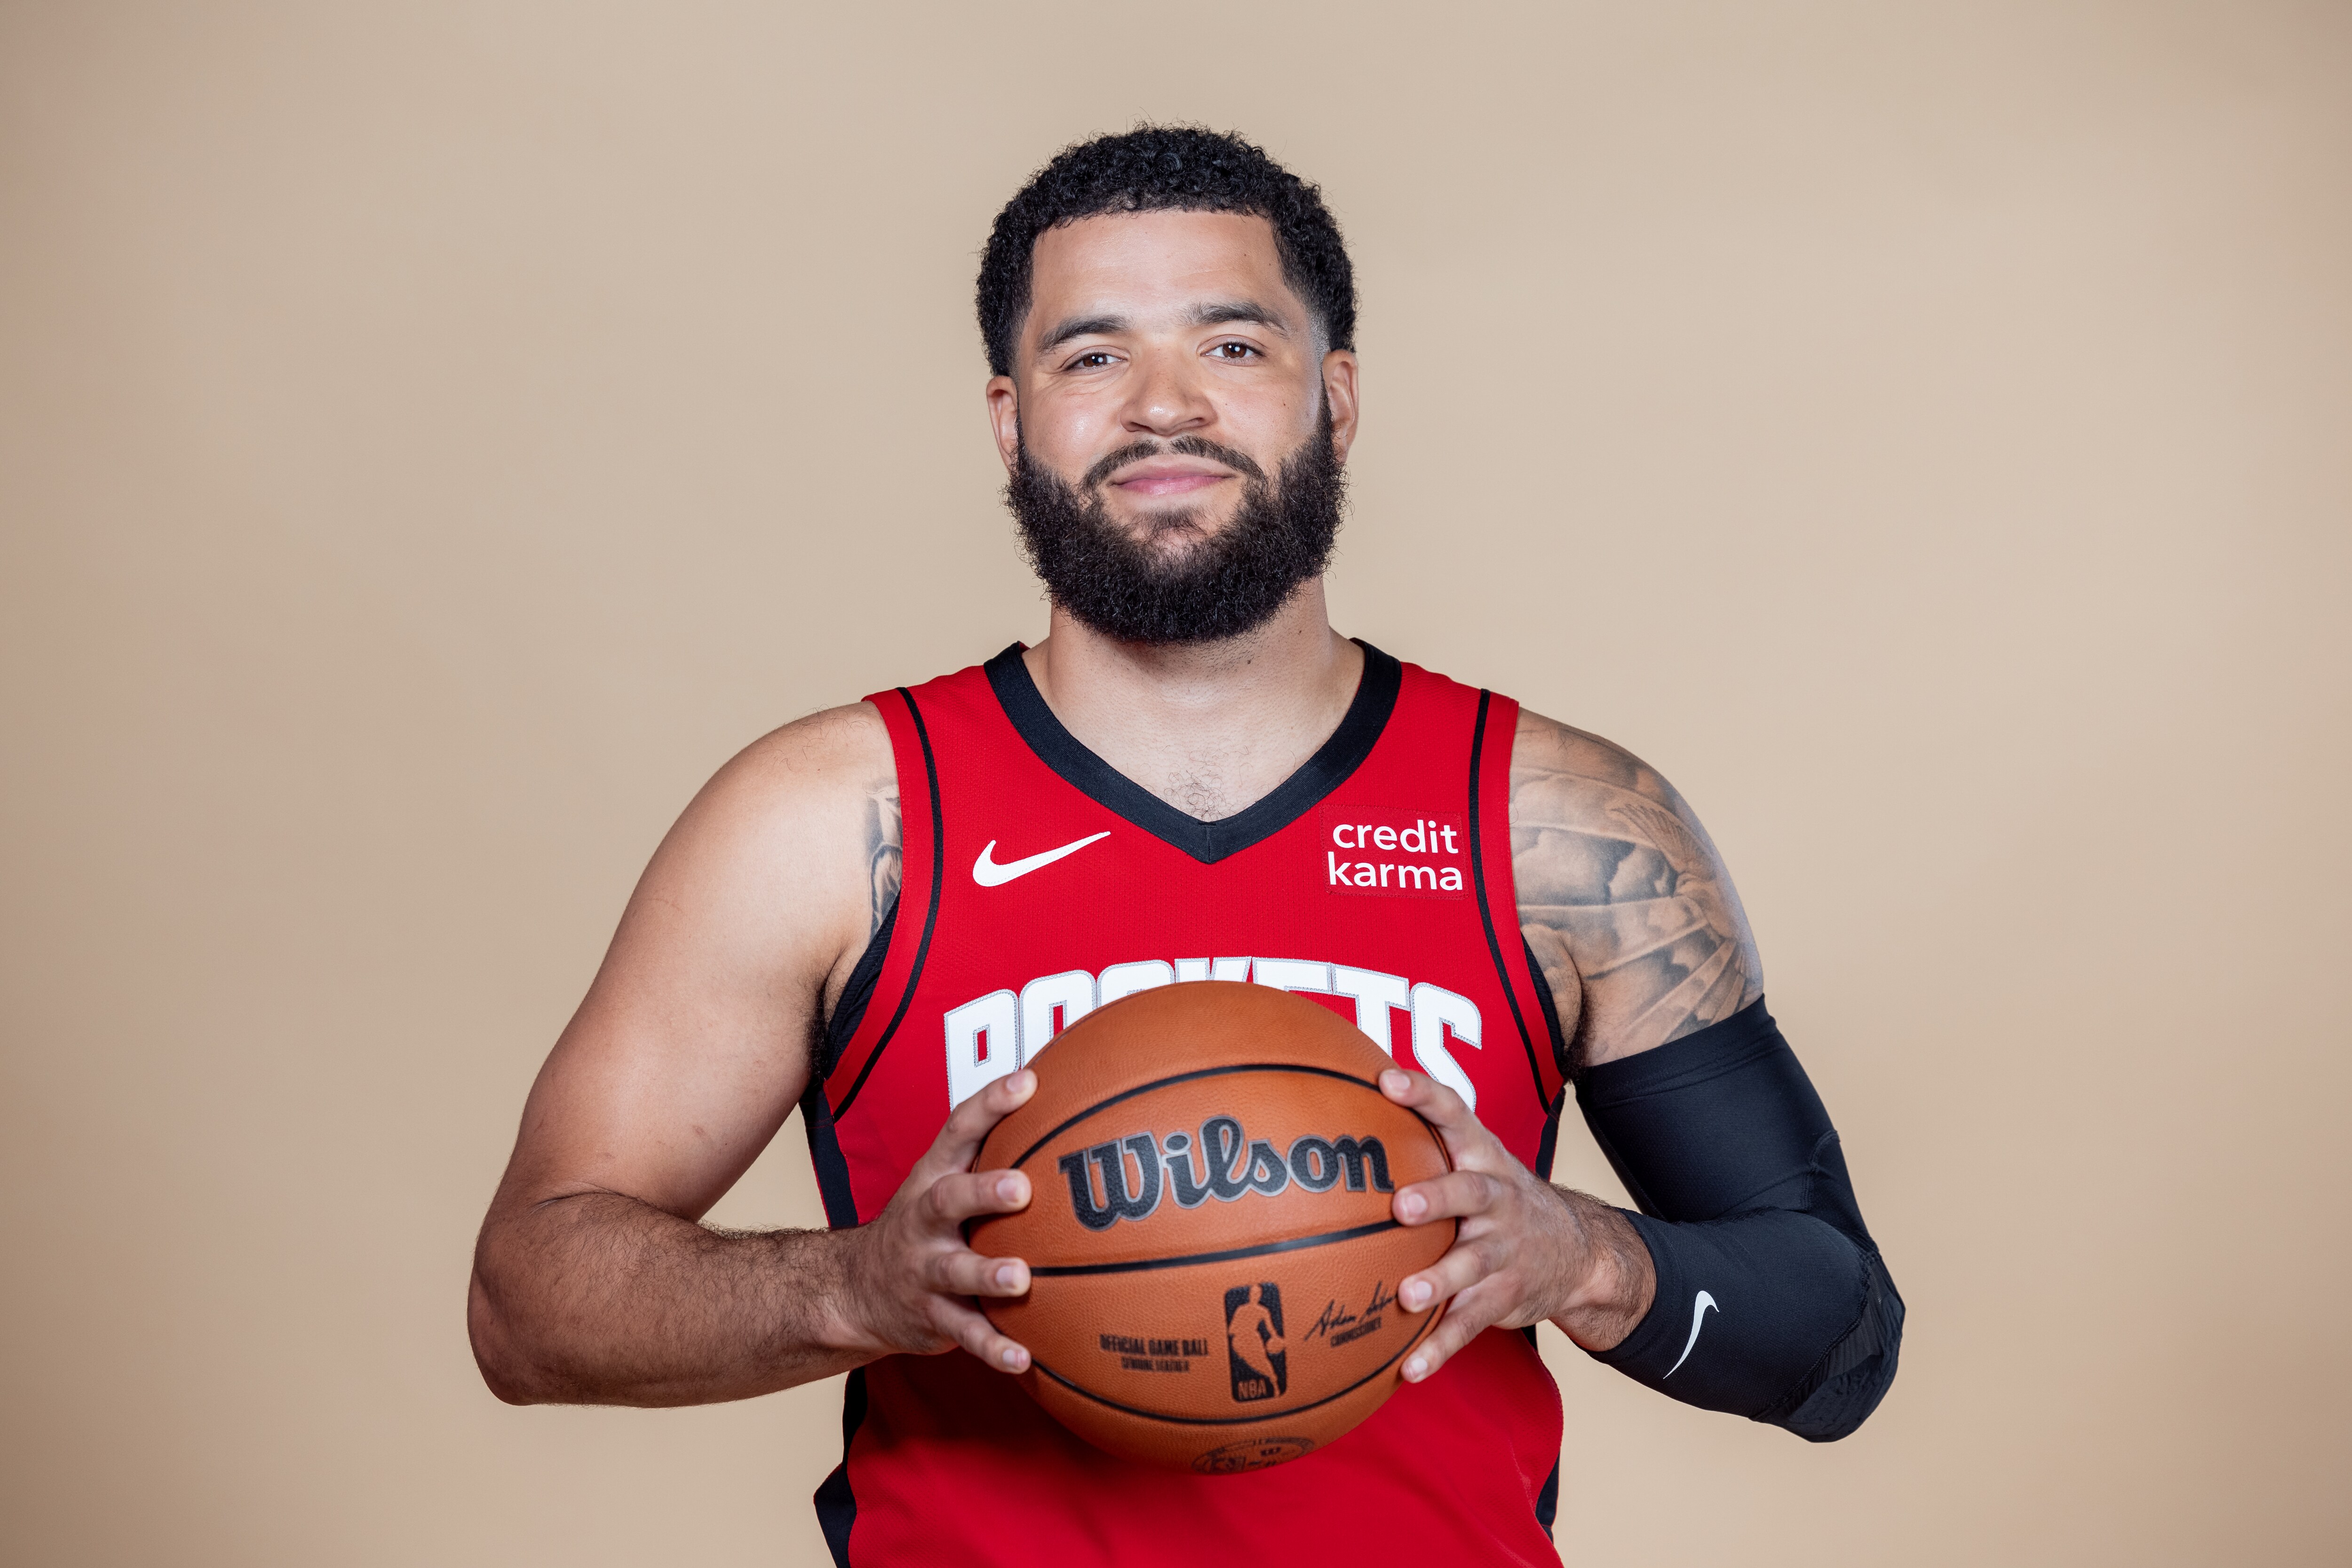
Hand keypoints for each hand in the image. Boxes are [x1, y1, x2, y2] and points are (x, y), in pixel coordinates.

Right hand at [828, 1069, 1039, 1372]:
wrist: (855, 1289)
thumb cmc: (925, 1225)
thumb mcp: (946, 1180)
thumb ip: (998, 1151)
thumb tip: (1075, 1111)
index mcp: (934, 1177)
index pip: (959, 1130)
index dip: (991, 1104)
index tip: (1028, 1082)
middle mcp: (925, 1219)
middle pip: (948, 1199)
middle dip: (982, 1192)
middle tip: (1020, 1188)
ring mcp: (925, 1270)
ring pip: (955, 1271)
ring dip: (987, 1274)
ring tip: (1020, 1279)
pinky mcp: (933, 1316)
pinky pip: (965, 1333)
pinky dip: (993, 1347)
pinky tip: (1024, 1358)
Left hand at [1381, 1067, 1654, 1381]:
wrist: (1578, 1251)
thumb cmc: (1497, 1197)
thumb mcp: (1475, 1159)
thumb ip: (1422, 1135)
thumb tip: (1343, 1096)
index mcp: (1483, 1157)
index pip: (1454, 1114)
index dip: (1422, 1095)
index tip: (1385, 1081)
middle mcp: (1497, 1199)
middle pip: (1470, 1192)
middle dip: (1438, 1197)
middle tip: (1402, 1206)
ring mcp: (1504, 1250)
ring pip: (1472, 1264)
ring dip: (1439, 1280)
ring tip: (1407, 1295)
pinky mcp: (1503, 1297)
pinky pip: (1469, 1324)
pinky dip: (1439, 1347)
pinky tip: (1408, 1369)